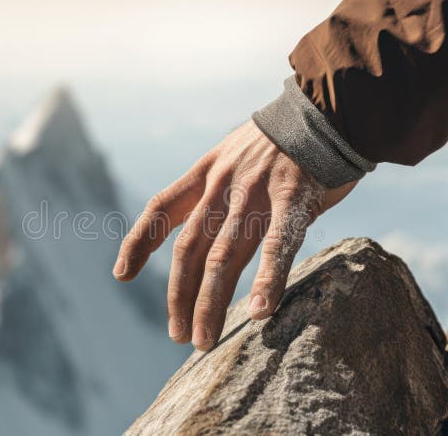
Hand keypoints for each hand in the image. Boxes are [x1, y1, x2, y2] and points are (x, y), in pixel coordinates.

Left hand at [113, 120, 355, 350]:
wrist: (326, 108)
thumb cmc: (284, 141)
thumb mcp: (237, 154)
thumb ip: (225, 192)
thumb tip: (220, 233)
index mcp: (206, 171)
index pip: (160, 209)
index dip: (137, 242)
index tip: (121, 275)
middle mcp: (222, 184)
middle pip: (190, 248)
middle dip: (180, 295)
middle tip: (178, 335)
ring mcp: (255, 191)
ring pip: (223, 255)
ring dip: (211, 301)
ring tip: (203, 339)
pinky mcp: (293, 197)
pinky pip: (278, 244)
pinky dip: (268, 280)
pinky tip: (261, 311)